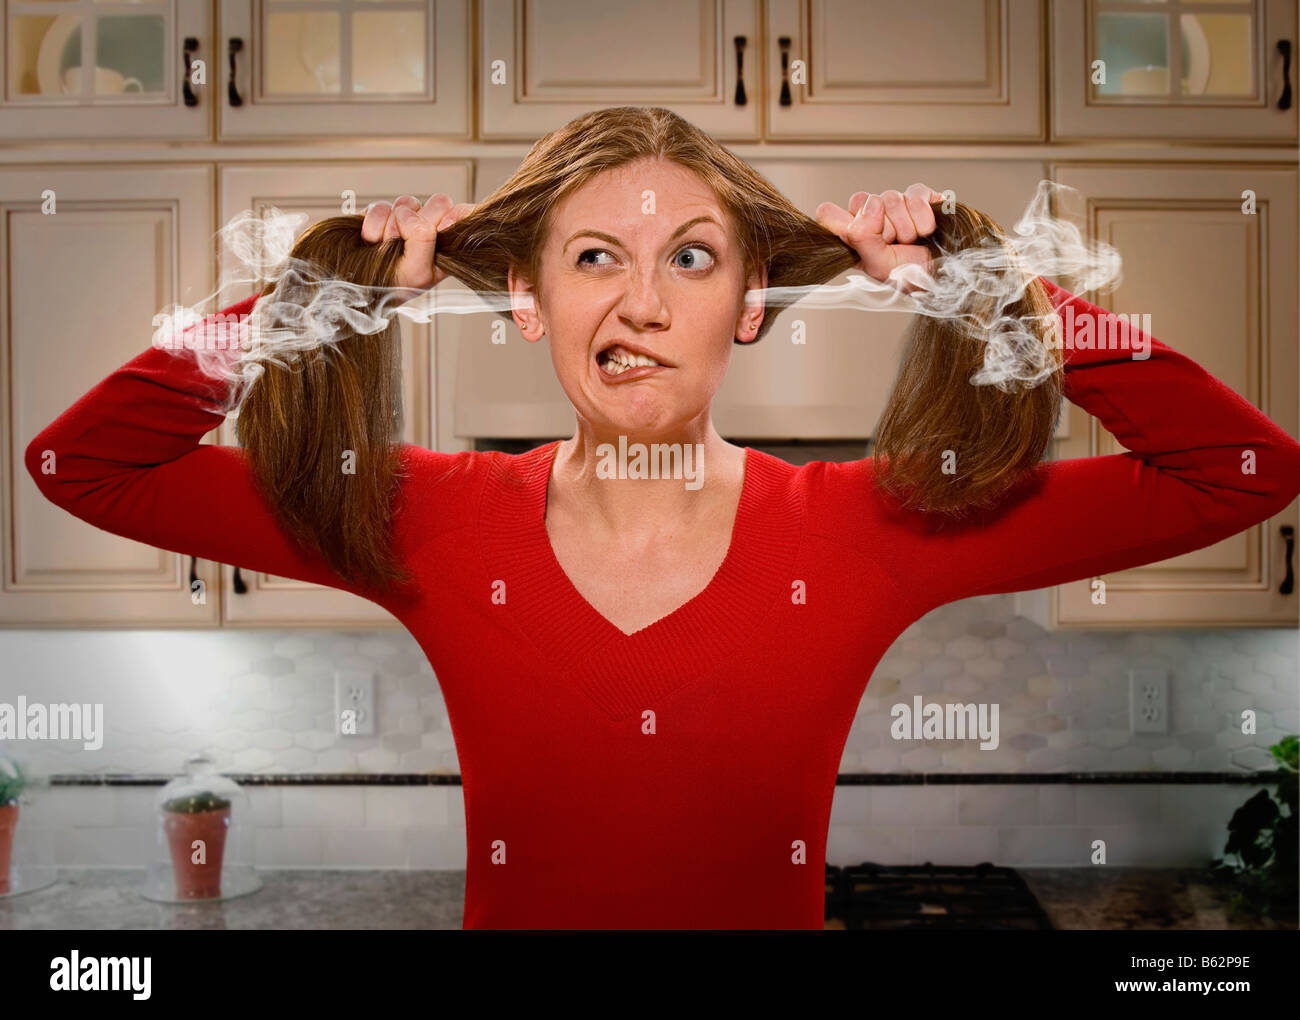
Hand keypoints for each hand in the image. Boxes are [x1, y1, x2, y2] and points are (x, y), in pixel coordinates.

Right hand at [360, 193, 475, 290]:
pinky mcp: (383, 214)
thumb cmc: (392, 287)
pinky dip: (373, 225)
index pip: (464, 215)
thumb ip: (423, 240)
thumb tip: (408, 215)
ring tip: (385, 246)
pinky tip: (371, 241)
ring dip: (392, 226)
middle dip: (418, 222)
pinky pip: (380, 206)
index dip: (456, 216)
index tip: (442, 228)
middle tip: (405, 244)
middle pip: (438, 202)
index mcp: (447, 246)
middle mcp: (430, 230)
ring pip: (407, 202)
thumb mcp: (416, 272)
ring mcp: (406, 219)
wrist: (356, 285)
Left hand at [816, 183, 943, 291]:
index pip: (828, 213)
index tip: (858, 238)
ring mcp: (894, 204)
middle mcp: (870, 217)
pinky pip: (915, 193)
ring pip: (890, 197)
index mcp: (853, 236)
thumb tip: (871, 204)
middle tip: (893, 245)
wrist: (945, 273)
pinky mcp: (918, 195)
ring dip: (906, 226)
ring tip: (912, 241)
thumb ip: (862, 238)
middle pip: (861, 200)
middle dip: (882, 228)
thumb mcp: (879, 266)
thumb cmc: (910, 276)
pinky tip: (927, 229)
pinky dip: (923, 215)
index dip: (841, 221)